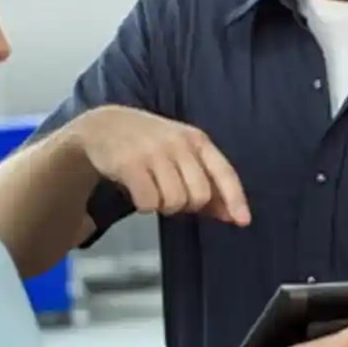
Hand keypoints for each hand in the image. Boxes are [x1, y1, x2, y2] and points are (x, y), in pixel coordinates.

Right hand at [71, 105, 250, 224]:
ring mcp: (154, 153)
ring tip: (153, 190)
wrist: (105, 125)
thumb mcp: (182, 154)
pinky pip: (148, 203)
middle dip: (188, 205)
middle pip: (200, 195)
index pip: (224, 172)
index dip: (235, 198)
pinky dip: (144, 206)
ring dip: (164, 206)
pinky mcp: (130, 164)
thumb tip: (233, 215)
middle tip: (171, 195)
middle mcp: (179, 144)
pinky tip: (138, 191)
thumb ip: (208, 182)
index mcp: (197, 140)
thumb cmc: (150, 144)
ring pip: (174, 201)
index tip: (243, 221)